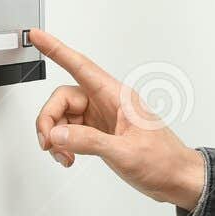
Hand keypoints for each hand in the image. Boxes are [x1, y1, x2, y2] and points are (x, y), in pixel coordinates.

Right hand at [29, 29, 205, 210]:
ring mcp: (102, 118)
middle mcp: (107, 103)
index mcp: (117, 96)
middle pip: (63, 98)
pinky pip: (71, 132)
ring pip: (64, 116)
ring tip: (64, 156)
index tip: (37, 36)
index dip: (56, 49)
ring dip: (56, 136)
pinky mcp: (100, 134)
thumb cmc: (163, 160)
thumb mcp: (125, 152)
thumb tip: (57, 134)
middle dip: (50, 119)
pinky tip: (70, 157)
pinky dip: (64, 144)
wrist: (177, 178)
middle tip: (48, 142)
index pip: (80, 66)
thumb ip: (88, 142)